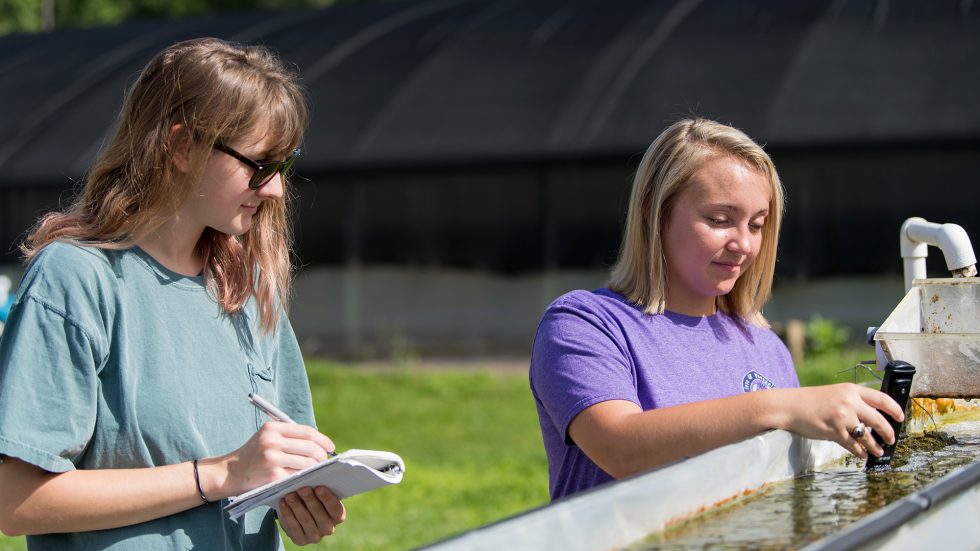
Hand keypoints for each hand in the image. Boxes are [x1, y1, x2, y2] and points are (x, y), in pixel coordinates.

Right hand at [201, 422, 335, 499]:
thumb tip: (319, 441)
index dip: (322, 440)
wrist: (230, 472)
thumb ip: (289, 435)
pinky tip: (307, 478)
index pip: (307, 432)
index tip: (330, 446)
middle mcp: (272, 441)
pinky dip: (305, 477)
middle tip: (325, 461)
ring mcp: (272, 459)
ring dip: (315, 468)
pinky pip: (297, 475)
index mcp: (273, 428)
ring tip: (317, 470)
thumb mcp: (267, 436)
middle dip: (322, 455)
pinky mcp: (273, 476)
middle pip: (310, 447)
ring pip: (306, 462)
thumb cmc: (254, 454)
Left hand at [278, 486, 345, 544]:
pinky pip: (294, 528)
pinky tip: (283, 503)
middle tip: (302, 489)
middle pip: (320, 515)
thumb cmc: (312, 495)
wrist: (299, 510)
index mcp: (338, 515)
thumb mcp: (319, 489)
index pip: (336, 509)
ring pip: (305, 520)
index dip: (328, 499)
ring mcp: (314, 536)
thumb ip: (321, 481)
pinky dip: (288, 514)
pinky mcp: (301, 540)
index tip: (319, 488)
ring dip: (297, 506)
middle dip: (310, 501)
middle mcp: (328, 528)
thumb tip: (319, 468)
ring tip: (290, 494)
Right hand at [780, 383, 904, 458]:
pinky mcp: (835, 431)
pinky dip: (860, 452)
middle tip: (891, 439)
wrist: (789, 406)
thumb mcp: (835, 394)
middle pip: (879, 420)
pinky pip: (853, 445)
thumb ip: (853, 401)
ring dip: (875, 446)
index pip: (882, 398)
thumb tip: (872, 415)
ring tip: (878, 451)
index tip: (900, 417)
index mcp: (851, 390)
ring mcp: (842, 417)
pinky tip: (862, 454)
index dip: (895, 409)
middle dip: (888, 432)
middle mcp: (849, 402)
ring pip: (867, 436)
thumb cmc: (811, 401)